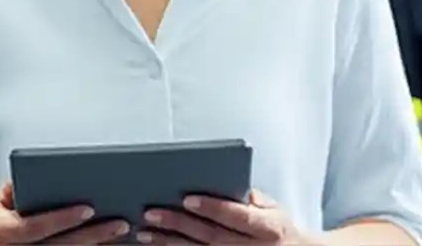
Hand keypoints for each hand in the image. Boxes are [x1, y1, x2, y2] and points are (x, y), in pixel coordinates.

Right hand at [0, 181, 131, 244]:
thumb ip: (19, 186)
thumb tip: (43, 170)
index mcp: (7, 232)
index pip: (38, 227)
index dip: (64, 218)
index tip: (89, 208)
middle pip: (64, 245)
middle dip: (95, 235)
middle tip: (123, 223)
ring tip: (127, 234)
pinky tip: (114, 244)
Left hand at [138, 190, 314, 244]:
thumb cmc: (277, 228)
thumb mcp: (272, 208)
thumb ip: (250, 197)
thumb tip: (223, 182)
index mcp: (267, 228)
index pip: (235, 216)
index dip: (211, 207)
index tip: (187, 197)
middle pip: (210, 236)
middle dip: (178, 224)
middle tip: (152, 213)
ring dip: (169, 243)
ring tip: (144, 233)